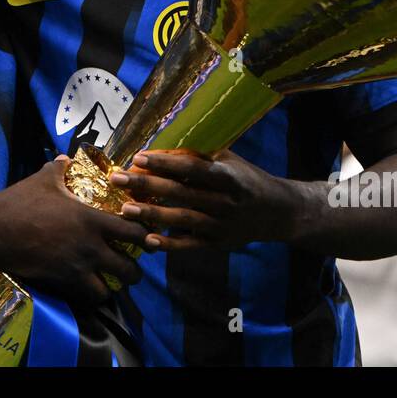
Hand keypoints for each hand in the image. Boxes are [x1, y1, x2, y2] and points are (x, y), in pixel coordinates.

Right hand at [0, 158, 152, 303]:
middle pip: (130, 268)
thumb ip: (61, 169)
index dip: (144, 236)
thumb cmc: (21, 201)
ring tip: (111, 282)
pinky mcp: (61, 281)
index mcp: (91, 218)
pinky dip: (92, 296)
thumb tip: (66, 159)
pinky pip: (86, 297)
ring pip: (110, 289)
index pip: (133, 231)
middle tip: (131, 267)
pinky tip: (89, 289)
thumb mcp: (44, 178)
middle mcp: (90, 246)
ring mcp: (77, 266)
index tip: (144, 237)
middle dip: (134, 271)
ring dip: (114, 287)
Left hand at [110, 149, 297, 251]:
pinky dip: (169, 244)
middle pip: (181, 193)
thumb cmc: (245, 179)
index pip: (192, 168)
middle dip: (147, 185)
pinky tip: (148, 240)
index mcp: (228, 176)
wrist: (277, 212)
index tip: (138, 157)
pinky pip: (190, 245)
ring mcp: (221, 225)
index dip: (164, 163)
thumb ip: (198, 157)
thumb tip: (160, 152)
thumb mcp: (228, 161)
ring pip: (182, 219)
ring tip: (125, 208)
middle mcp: (225, 201)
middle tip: (118, 179)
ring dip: (151, 215)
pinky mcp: (218, 244)